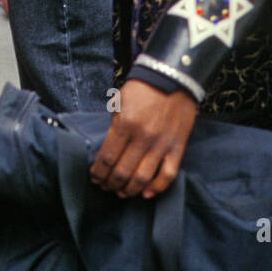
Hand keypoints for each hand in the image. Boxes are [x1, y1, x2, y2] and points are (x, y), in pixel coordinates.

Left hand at [89, 80, 197, 199]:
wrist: (173, 77)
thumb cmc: (143, 88)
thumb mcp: (120, 101)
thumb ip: (115, 125)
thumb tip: (109, 148)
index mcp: (125, 124)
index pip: (107, 157)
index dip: (98, 172)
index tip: (94, 177)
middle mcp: (143, 137)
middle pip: (122, 171)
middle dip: (110, 183)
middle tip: (105, 187)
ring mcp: (161, 144)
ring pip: (142, 177)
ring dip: (129, 190)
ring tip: (121, 192)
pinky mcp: (177, 147)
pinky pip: (168, 174)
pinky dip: (157, 188)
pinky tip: (146, 193)